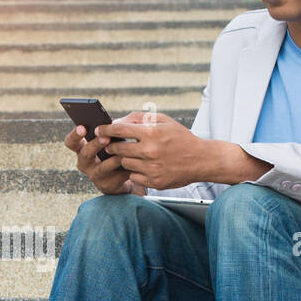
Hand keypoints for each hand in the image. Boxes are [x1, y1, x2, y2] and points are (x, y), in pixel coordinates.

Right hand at [64, 125, 146, 195]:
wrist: (123, 176)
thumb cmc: (115, 152)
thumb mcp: (109, 140)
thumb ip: (109, 132)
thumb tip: (116, 124)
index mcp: (82, 149)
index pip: (71, 142)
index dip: (74, 135)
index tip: (82, 128)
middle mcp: (84, 163)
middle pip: (85, 153)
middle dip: (95, 145)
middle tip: (105, 138)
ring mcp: (94, 175)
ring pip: (101, 168)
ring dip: (112, 160)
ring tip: (122, 154)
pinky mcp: (106, 185)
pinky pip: (116, 177)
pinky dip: (125, 170)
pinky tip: (133, 164)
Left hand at [100, 111, 214, 190]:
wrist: (201, 159)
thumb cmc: (180, 137)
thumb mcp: (163, 121)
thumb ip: (139, 118)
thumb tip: (116, 121)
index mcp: (152, 132)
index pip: (119, 130)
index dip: (105, 130)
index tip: (98, 130)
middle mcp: (150, 151)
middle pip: (117, 149)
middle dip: (112, 146)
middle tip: (112, 145)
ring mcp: (152, 168)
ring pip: (124, 163)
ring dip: (125, 159)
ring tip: (134, 155)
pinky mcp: (154, 182)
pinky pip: (133, 177)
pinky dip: (134, 172)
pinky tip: (143, 166)